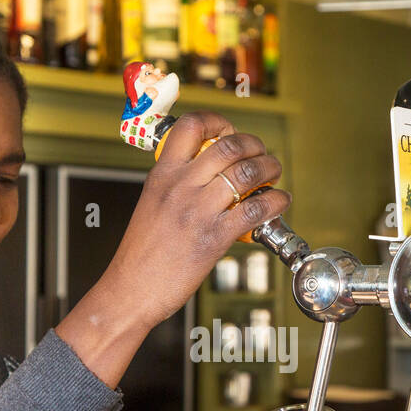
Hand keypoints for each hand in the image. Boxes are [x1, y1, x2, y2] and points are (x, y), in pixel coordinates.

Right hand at [105, 110, 290, 329]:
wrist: (131, 289)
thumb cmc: (140, 255)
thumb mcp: (151, 204)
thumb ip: (176, 185)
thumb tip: (206, 174)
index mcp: (162, 175)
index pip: (190, 126)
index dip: (217, 121)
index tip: (230, 130)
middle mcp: (180, 187)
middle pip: (228, 145)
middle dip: (254, 144)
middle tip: (261, 153)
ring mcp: (197, 211)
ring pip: (246, 172)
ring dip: (269, 168)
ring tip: (274, 173)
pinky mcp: (213, 237)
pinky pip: (255, 209)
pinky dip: (275, 201)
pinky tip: (279, 201)